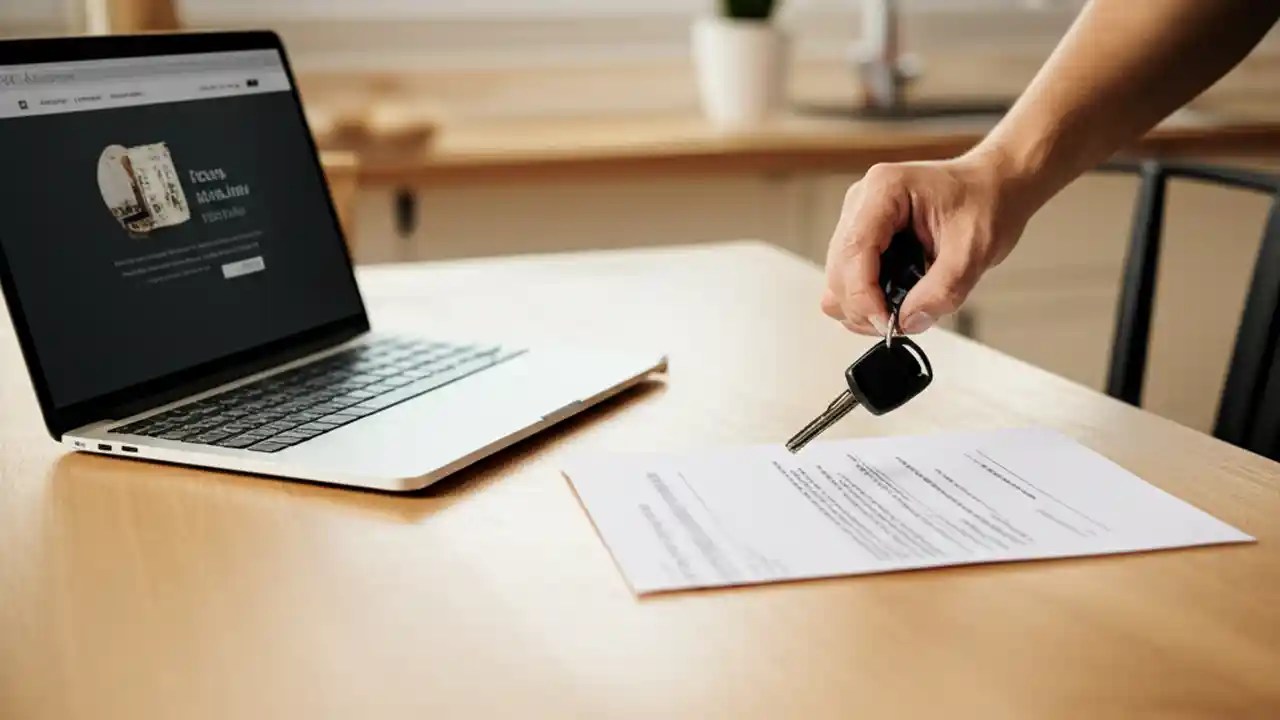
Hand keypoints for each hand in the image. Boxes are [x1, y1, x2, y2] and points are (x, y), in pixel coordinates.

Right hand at [821, 151, 1036, 335]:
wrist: (995, 185)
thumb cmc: (986, 201)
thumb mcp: (975, 249)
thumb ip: (943, 290)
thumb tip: (908, 322)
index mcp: (884, 190)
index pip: (854, 251)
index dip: (864, 296)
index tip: (888, 323)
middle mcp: (861, 202)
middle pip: (838, 271)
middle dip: (864, 306)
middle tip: (902, 322)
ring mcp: (858, 220)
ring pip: (837, 281)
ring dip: (862, 306)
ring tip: (901, 312)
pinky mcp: (864, 239)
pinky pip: (848, 280)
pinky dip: (867, 300)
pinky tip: (896, 301)